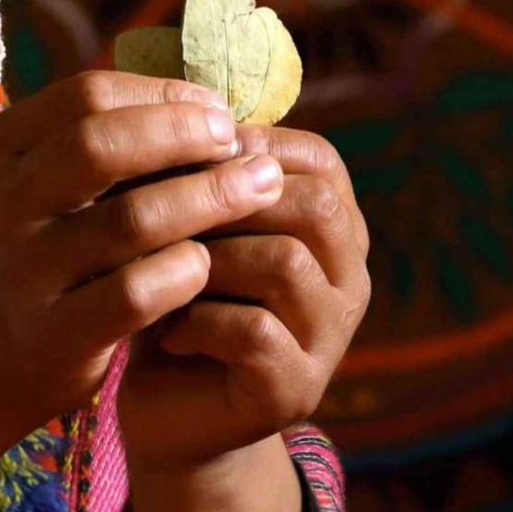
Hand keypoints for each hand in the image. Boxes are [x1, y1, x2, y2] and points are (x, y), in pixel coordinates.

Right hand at [0, 71, 287, 431]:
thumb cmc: (15, 259)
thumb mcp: (22, 189)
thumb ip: (86, 145)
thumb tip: (200, 101)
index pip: (87, 95)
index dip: (163, 96)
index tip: (214, 109)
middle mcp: (0, 206)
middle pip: (105, 145)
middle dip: (188, 135)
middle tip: (242, 142)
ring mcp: (22, 274)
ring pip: (133, 220)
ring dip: (210, 197)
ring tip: (260, 188)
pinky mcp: (52, 338)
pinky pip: (137, 292)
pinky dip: (184, 271)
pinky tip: (207, 264)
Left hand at [118, 122, 370, 472]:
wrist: (169, 408)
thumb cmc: (176, 295)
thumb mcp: (191, 223)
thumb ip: (203, 172)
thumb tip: (184, 103)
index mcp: (333, 228)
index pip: (320, 160)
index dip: (250, 147)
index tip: (185, 156)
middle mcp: (350, 278)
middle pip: (314, 205)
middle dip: (229, 198)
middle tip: (165, 210)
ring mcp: (331, 338)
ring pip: (284, 263)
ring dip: (209, 259)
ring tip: (163, 272)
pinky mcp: (298, 389)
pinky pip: (256, 331)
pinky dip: (199, 321)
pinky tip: (167, 331)